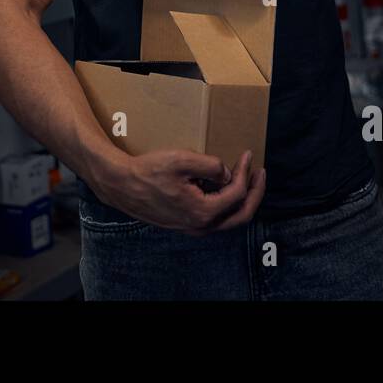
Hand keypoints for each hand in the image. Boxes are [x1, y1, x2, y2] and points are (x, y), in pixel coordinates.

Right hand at [93, 148, 265, 235]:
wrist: (122, 185)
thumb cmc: (148, 171)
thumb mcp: (182, 160)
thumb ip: (211, 166)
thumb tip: (227, 173)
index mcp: (203, 211)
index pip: (237, 193)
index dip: (245, 172)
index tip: (247, 155)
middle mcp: (201, 226)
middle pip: (241, 215)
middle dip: (255, 193)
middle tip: (260, 173)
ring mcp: (193, 228)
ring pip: (229, 219)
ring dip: (243, 200)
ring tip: (248, 179)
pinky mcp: (186, 224)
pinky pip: (215, 218)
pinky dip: (227, 204)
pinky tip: (224, 187)